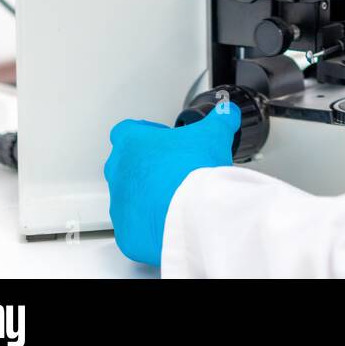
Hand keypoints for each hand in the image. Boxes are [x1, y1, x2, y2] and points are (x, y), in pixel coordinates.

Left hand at [104, 105, 240, 265]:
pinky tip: (171, 218)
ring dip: (149, 194)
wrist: (193, 211)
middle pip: (126, 164)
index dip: (147, 134)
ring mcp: (119, 204)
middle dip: (148, 166)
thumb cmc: (195, 170)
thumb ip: (220, 118)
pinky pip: (136, 225)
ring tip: (176, 195)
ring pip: (130, 196)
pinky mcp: (127, 232)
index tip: (164, 140)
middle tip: (174, 168)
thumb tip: (226, 113)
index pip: (128, 131)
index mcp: (131, 143)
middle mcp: (118, 172)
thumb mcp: (214, 133)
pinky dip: (151, 222)